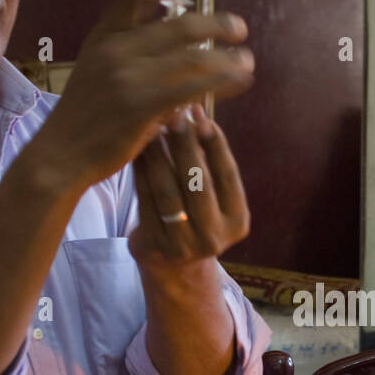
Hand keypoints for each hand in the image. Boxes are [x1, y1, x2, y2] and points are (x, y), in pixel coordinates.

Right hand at [37, 0, 254, 191]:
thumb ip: (132, 58)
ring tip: (247, 60)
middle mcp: (115, 48)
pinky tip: (240, 80)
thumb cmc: (85, 121)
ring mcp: (128, 75)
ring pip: (191, 55)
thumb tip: (173, 51)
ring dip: (225, 57)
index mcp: (104, 36)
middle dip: (214, 24)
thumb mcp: (98, 75)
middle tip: (239, 27)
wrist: (59, 156)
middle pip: (177, 25)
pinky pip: (193, 85)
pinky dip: (222, 79)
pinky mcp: (142, 104)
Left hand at [130, 103, 249, 270]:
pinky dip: (141, 170)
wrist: (173, 266)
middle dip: (185, 144)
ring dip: (158, 153)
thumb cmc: (195, 217)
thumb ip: (208, 161)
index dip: (215, 144)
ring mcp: (183, 245)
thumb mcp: (212, 196)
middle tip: (174, 113)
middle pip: (198, 182)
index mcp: (237, 222)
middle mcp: (213, 238)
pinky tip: (137, 148)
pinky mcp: (153, 245)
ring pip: (168, 190)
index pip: (228, 176)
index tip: (202, 116)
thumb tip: (196, 108)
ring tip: (152, 126)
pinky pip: (145, 199)